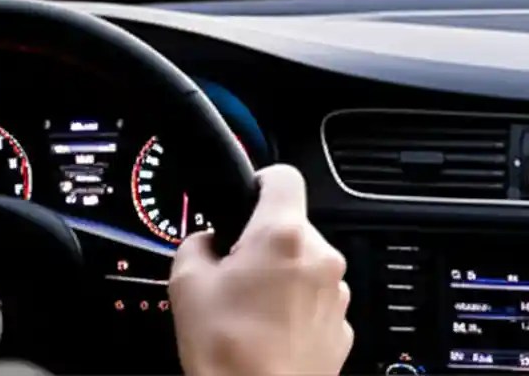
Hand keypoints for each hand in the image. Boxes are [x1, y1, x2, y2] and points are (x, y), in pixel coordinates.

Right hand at [169, 164, 352, 375]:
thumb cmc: (227, 354)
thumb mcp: (186, 283)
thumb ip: (196, 243)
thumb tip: (206, 241)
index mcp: (283, 236)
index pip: (283, 175)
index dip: (258, 183)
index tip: (245, 199)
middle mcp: (321, 258)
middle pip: (291, 226)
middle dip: (262, 243)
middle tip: (232, 273)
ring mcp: (336, 295)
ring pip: (304, 265)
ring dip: (280, 277)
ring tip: (247, 310)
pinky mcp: (342, 327)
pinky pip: (315, 300)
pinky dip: (294, 308)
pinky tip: (266, 332)